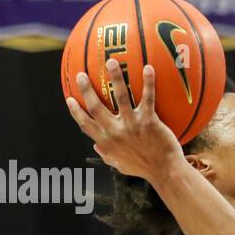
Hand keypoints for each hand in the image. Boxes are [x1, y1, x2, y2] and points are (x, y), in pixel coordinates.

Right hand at [65, 61, 185, 180]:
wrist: (166, 172)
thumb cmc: (144, 168)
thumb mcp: (121, 165)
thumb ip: (107, 155)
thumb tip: (96, 146)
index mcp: (106, 142)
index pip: (85, 124)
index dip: (76, 111)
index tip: (69, 98)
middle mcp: (115, 132)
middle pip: (95, 106)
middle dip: (86, 89)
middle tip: (81, 74)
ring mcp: (132, 125)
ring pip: (121, 97)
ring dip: (115, 77)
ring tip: (111, 61)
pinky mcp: (149, 122)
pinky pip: (148, 98)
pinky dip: (148, 82)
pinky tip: (148, 68)